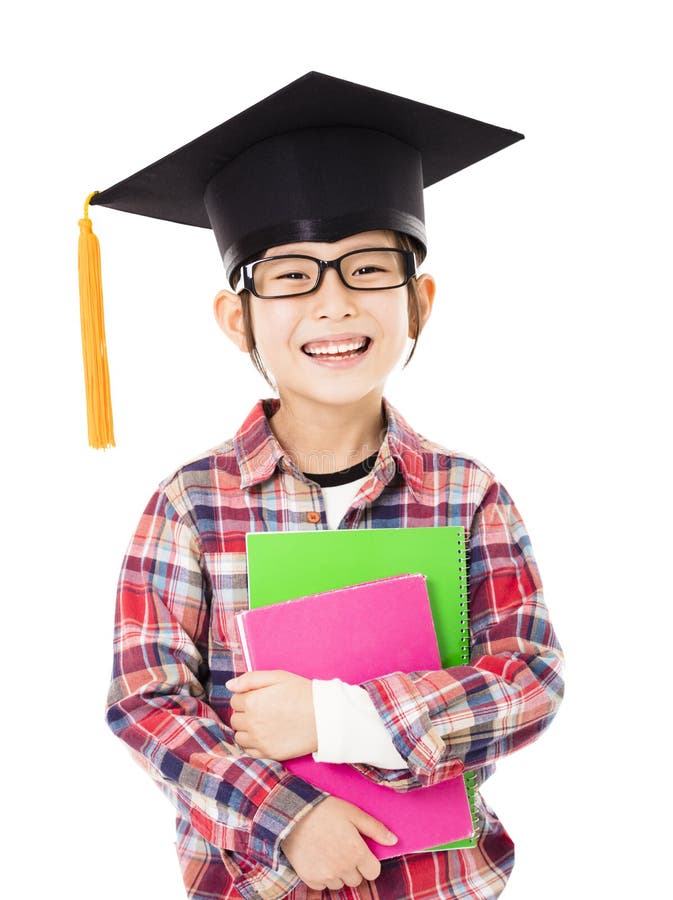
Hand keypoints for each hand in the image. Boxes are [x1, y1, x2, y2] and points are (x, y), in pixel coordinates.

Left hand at [226, 670, 316, 759]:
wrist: (324, 717)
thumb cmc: (302, 693)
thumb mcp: (278, 676)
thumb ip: (250, 679)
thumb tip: (229, 685)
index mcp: (252, 701)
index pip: (235, 700)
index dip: (247, 696)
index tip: (259, 697)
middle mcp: (251, 722)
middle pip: (235, 718)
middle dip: (245, 713)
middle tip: (263, 710)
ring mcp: (259, 740)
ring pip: (239, 736)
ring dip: (246, 730)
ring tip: (263, 724)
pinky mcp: (268, 753)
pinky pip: (248, 751)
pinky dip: (252, 745)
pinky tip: (265, 737)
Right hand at [281, 796, 397, 890]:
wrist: (292, 814)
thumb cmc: (325, 810)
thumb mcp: (353, 812)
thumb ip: (375, 828)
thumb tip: (394, 841)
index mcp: (356, 852)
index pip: (373, 872)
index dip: (369, 862)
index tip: (360, 851)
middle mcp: (343, 868)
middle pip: (357, 879)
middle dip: (353, 866)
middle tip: (342, 847)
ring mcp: (326, 875)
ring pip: (340, 883)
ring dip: (338, 872)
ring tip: (329, 851)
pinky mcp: (310, 878)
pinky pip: (323, 885)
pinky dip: (322, 875)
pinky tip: (318, 857)